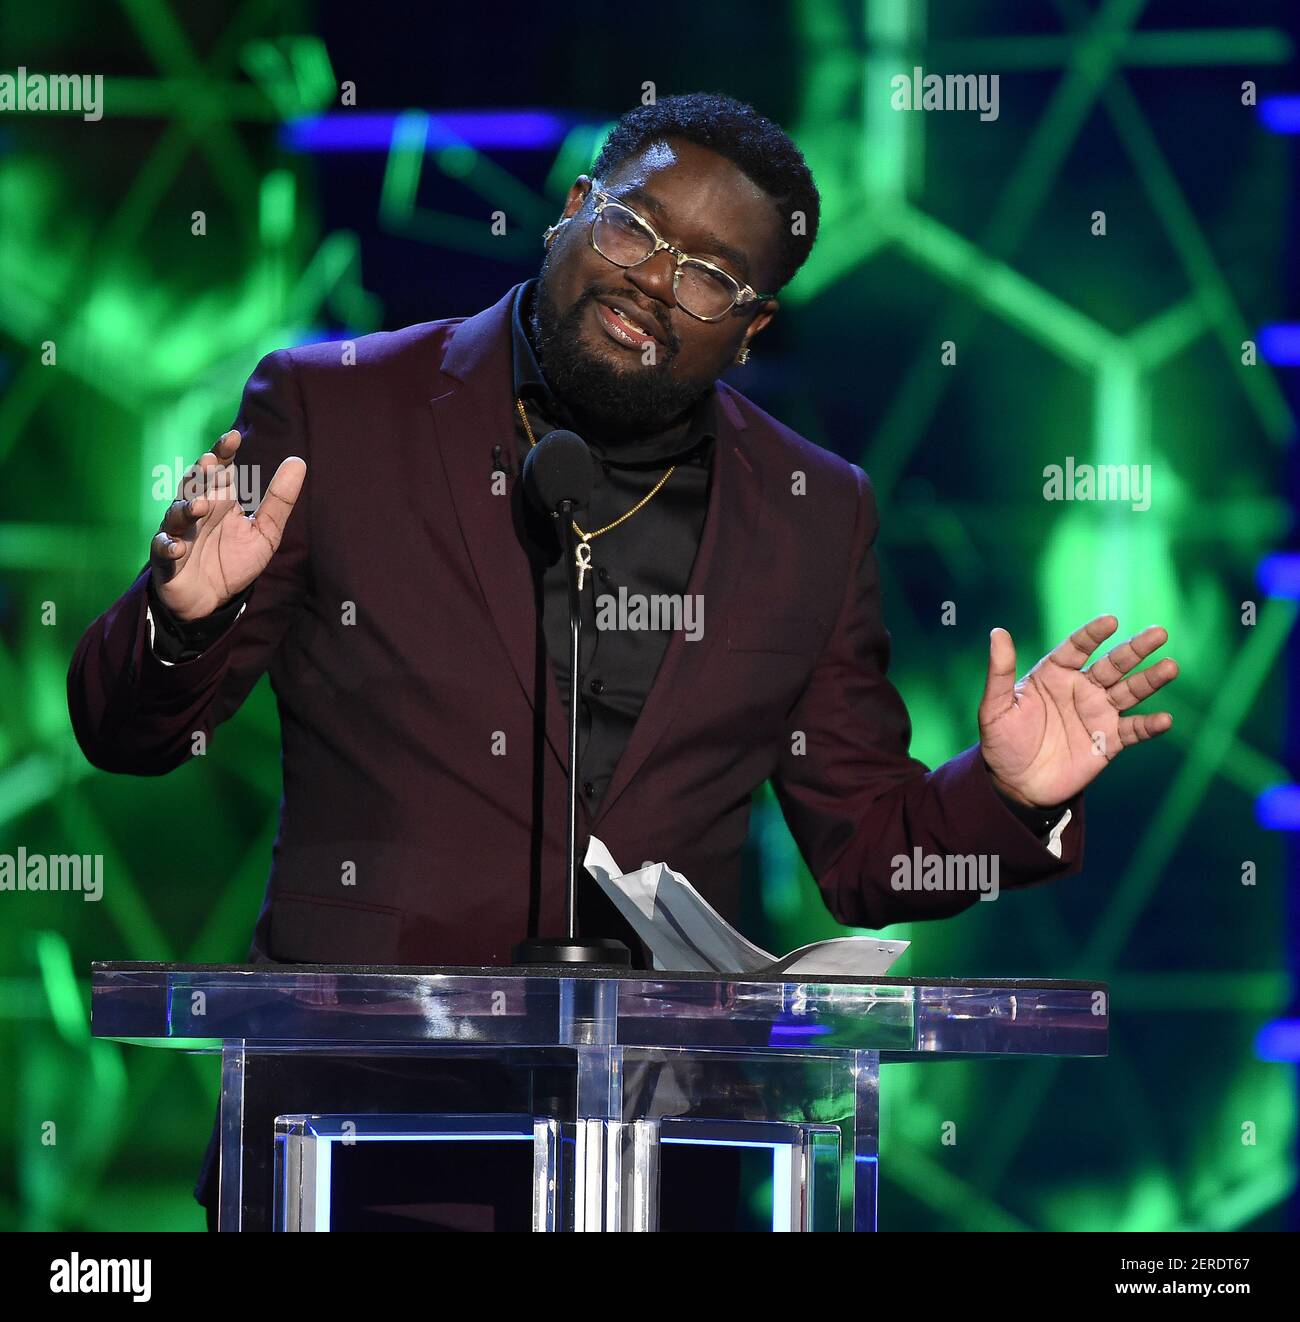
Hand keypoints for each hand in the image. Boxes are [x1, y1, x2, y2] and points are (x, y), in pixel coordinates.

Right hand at [149, 430, 305, 621]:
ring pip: (177, 514)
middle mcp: (196, 511)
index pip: (219, 470)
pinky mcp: (167, 559)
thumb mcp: (265, 532)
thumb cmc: (234, 559)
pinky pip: (163, 549)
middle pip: (194, 485)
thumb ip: (279, 500)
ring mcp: (179, 533)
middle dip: (201, 474)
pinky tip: (178, 546)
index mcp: (219, 500)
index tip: (234, 437)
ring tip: (200, 506)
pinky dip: (168, 545)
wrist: (212, 600)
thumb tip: (298, 461)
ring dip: (186, 508)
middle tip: (211, 463)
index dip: (224, 453)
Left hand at [978, 615, 1176, 808]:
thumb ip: (1000, 672)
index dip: (1093, 634)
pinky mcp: (1108, 741)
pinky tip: (1165, 719)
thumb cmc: (1002, 742)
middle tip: (1160, 633)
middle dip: (1135, 649)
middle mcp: (1081, 688)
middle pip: (1113, 664)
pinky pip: (1133, 730)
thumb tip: (997, 632)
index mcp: (1054, 674)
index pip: (1077, 647)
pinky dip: (1150, 726)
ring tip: (1170, 667)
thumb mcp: (995, 707)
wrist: (1015, 784)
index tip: (1111, 621)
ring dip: (1150, 680)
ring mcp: (1097, 713)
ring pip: (1130, 691)